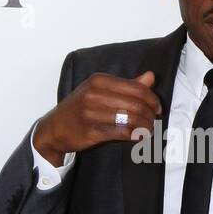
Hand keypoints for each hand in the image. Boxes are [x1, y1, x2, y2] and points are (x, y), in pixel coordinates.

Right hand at [33, 71, 161, 165]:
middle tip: (154, 121)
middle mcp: (94, 94)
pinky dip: (136, 136)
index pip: (137, 88)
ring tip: (148, 130)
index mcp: (99, 80)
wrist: (55, 128)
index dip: (153, 100)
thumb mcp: (101, 90)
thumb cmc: (81, 108)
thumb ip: (128, 85)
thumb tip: (151, 76)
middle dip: (151, 115)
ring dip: (146, 127)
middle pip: (137, 105)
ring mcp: (91, 113)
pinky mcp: (91, 131)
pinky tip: (138, 137)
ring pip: (132, 119)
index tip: (157, 108)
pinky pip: (122, 133)